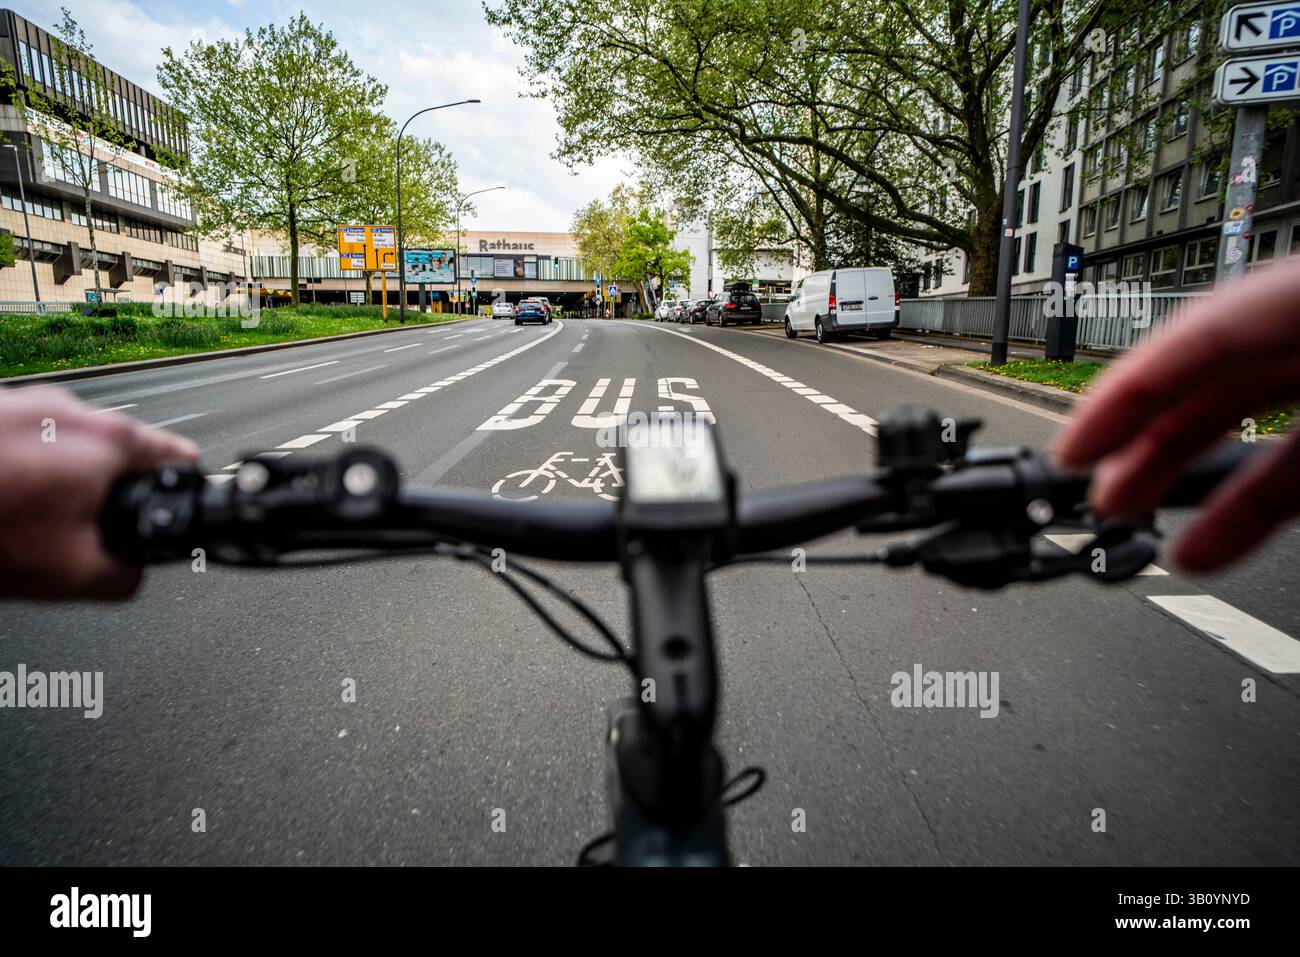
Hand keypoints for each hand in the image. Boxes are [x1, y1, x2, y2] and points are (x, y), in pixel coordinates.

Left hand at [0, 385, 199, 599]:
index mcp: (109, 440)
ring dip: (52, 486)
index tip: (162, 517)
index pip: (180, 460)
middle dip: (100, 498)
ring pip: (64, 453)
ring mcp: (24, 404)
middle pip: (117, 460)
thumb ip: (125, 575)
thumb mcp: (68, 575)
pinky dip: (14, 475)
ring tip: (15, 522)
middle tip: (65, 535)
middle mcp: (72, 410)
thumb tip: (134, 572)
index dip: (178, 498)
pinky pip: (20, 447)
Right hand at [1055, 256, 1299, 573]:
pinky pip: (1288, 458)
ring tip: (1125, 519)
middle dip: (1136, 439)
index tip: (1070, 452)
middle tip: (1090, 494)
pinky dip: (1243, 502)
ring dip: (1176, 475)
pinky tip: (1205, 548)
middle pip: (1204, 378)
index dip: (1126, 393)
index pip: (1205, 336)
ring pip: (1239, 418)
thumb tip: (1246, 477)